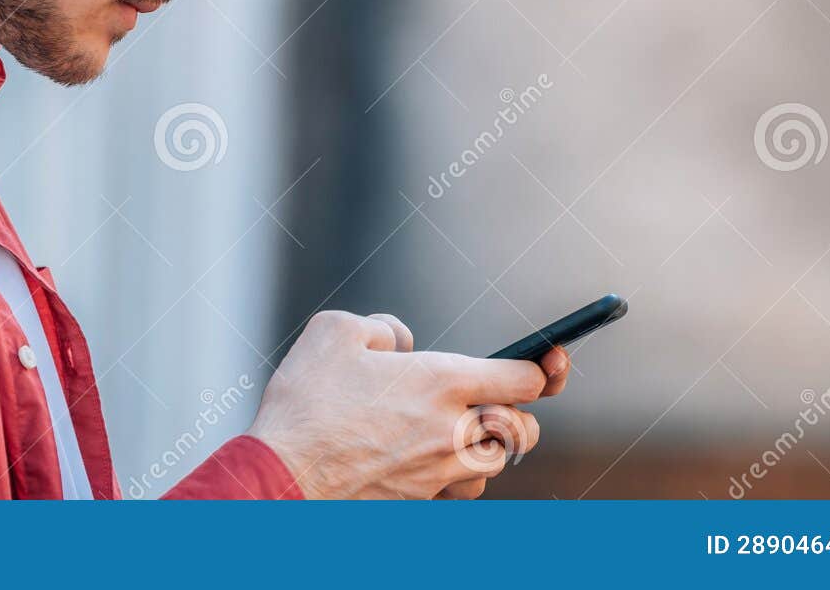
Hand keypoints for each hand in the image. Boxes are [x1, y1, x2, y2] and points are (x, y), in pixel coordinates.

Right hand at [248, 310, 552, 498]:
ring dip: (490, 445)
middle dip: (520, 412)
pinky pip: (461, 489)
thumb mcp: (335, 332)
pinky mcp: (420, 502)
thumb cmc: (305, 403)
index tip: (548, 361)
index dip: (542, 368)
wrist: (281, 477)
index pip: (525, 380)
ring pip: (496, 464)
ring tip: (460, 427)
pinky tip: (432, 457)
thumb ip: (382, 327)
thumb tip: (402, 344)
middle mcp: (450, 431)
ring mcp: (437, 474)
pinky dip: (460, 474)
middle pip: (524, 429)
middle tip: (499, 397)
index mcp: (440, 382)